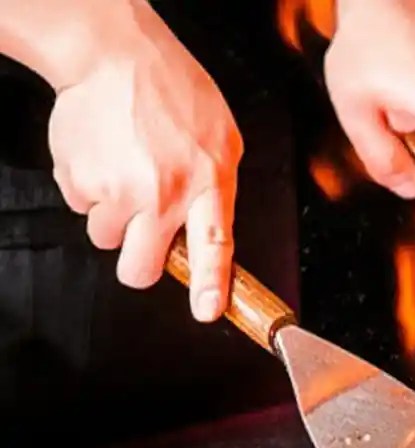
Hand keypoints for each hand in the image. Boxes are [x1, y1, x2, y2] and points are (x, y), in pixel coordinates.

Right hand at [46, 2, 241, 321]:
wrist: (115, 56)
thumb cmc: (175, 94)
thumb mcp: (222, 140)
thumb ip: (218, 190)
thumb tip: (210, 237)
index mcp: (209, 182)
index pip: (214, 246)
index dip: (210, 286)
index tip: (207, 312)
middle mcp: (164, 193)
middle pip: (140, 268)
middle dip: (138, 264)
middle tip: (142, 239)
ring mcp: (119, 189)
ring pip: (107, 239)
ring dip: (113, 217)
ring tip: (125, 173)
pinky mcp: (80, 180)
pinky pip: (80, 207)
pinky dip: (88, 188)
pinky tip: (104, 156)